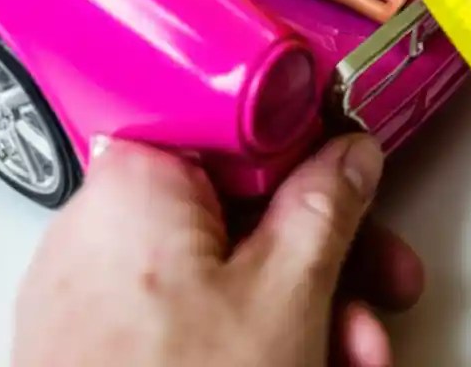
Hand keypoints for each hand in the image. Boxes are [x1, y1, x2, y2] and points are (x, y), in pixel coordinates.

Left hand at [12, 134, 421, 366]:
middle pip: (237, 213)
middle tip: (379, 287)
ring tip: (353, 359)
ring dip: (300, 310)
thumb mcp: (286, 295)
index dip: (307, 153)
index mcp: (135, 183)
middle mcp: (98, 227)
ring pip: (219, 276)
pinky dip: (242, 338)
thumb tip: (349, 157)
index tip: (353, 181)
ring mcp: (91, 294)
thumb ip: (325, 208)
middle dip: (323, 258)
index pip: (233, 127)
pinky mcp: (92, 346)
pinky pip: (182, 318)